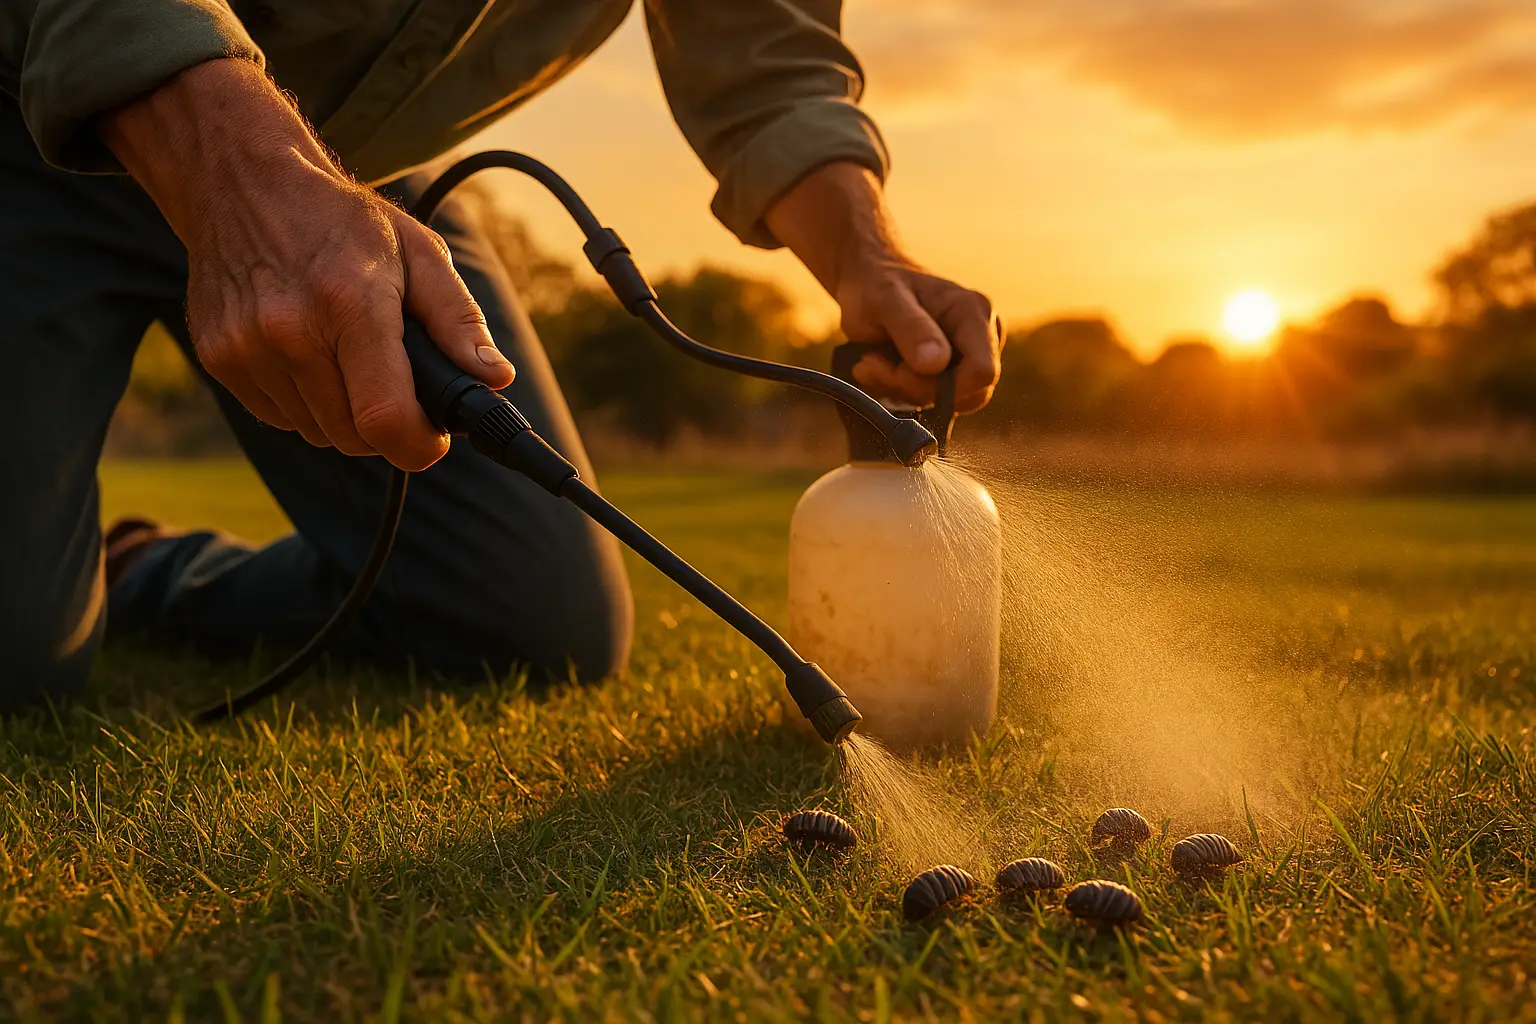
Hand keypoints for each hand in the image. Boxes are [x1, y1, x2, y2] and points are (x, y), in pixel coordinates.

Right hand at [101, 59, 513, 470]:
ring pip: (317, 433)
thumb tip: (495, 377)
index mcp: (349, 302)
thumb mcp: (417, 252)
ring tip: (353, 364)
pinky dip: (306, 405)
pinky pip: (279, 418)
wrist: (242, 182)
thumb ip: (458, 320)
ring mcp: (246, 347)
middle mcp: (290, 329)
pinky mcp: (217, 358)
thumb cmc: (341, 220)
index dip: (418, 446)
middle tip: (401, 394)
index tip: (433, 440)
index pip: (384, 416)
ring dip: (346, 418)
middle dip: (388, 430)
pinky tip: (312, 358)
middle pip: (354, 437)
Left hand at [765, 162, 1002, 412]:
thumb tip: (937, 363)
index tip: (900, 370)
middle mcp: (982, 336)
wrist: (866, 282)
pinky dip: (900, 391)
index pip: (982, 372)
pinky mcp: (952, 373)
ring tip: (873, 360)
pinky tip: (878, 367)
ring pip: (949, 403)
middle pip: (967, 394)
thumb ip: (911, 328)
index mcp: (974, 313)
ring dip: (902, 389)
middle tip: (876, 362)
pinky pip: (934, 402)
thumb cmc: (876, 284)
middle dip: (916, 388)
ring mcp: (969, 357)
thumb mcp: (885, 300)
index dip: (944, 387)